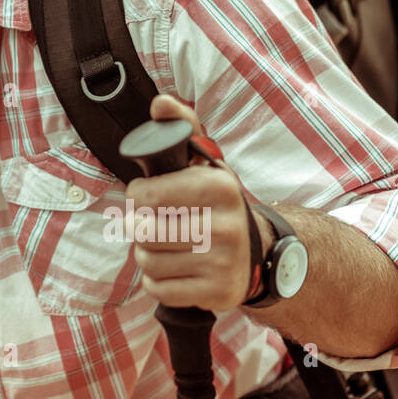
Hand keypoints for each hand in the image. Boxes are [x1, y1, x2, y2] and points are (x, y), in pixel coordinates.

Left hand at [123, 94, 267, 312]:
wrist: (260, 251)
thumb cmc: (217, 201)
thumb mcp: (207, 161)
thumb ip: (182, 127)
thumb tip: (160, 104)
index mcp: (220, 187)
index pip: (144, 194)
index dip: (136, 195)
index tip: (145, 195)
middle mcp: (227, 227)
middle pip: (142, 231)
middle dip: (140, 226)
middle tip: (154, 222)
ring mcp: (224, 264)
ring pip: (147, 261)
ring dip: (146, 254)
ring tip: (164, 244)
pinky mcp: (219, 294)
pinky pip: (158, 289)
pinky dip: (157, 280)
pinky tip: (174, 268)